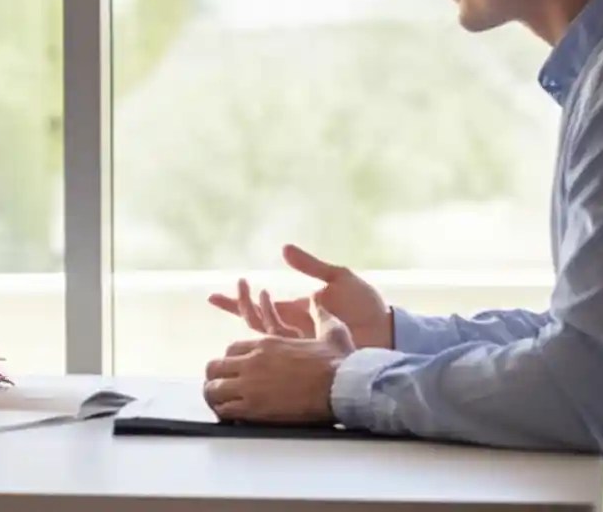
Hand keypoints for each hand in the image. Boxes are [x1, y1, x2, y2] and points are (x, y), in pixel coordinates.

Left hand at [203, 302, 354, 423]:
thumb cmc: (340, 361)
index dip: (231, 360)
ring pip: (214, 388)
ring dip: (215, 396)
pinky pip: (225, 410)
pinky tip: (229, 417)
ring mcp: (251, 384)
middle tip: (220, 387)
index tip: (237, 369)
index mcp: (267, 343)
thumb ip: (321, 315)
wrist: (344, 386)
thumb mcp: (331, 331)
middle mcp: (253, 361)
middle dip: (216, 377)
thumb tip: (318, 299)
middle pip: (215, 366)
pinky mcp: (255, 407)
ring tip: (219, 404)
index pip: (231, 349)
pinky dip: (224, 414)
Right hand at [208, 244, 393, 348]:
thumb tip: (283, 248)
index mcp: (297, 311)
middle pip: (255, 322)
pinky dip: (276, 332)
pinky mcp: (313, 353)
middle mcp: (294, 329)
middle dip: (239, 307)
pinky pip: (285, 347)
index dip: (235, 303)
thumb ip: (311, 265)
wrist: (391, 329)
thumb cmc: (366, 305)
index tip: (211, 297)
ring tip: (258, 290)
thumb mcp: (338, 278)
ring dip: (258, 313)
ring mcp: (302, 343)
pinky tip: (275, 314)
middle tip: (231, 290)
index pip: (258, 310)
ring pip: (266, 334)